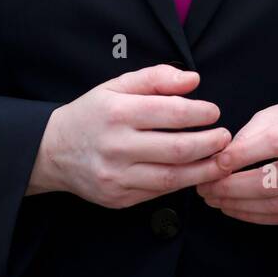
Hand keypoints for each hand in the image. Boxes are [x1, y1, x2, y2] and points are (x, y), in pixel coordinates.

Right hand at [27, 64, 231, 206]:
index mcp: (117, 112)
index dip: (200, 112)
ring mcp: (116, 176)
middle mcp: (116, 146)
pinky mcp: (118, 198)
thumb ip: (155, 78)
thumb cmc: (91, 114)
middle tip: (225, 138)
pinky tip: (195, 173)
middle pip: (177, 148)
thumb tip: (193, 80)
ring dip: (205, 170)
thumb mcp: (115, 86)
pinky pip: (159, 192)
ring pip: (173, 177)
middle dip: (210, 143)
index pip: (171, 112)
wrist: (52, 151)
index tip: (214, 112)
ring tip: (221, 160)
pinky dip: (182, 183)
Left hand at [195, 100, 277, 224]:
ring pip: (276, 205)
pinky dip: (253, 216)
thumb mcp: (275, 113)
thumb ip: (251, 133)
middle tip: (206, 187)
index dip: (244, 155)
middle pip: (274, 182)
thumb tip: (223, 158)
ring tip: (213, 198)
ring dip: (239, 205)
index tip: (217, 161)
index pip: (276, 144)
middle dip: (233, 188)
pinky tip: (232, 207)